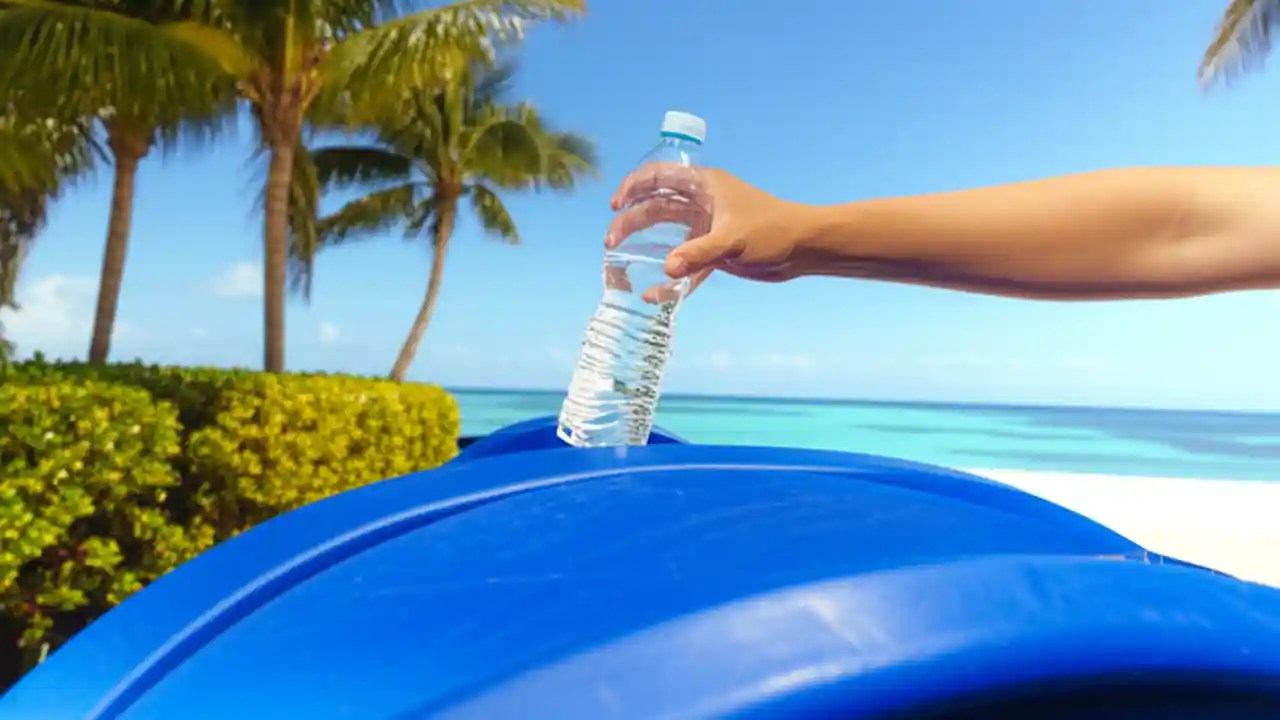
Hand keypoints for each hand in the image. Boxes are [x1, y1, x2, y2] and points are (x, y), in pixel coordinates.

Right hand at [605, 165, 812, 300]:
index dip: (633, 186)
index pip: (660, 176)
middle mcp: (703, 203)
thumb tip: (667, 269)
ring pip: (667, 234)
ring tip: (619, 262)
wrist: (804, 249)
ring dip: (644, 246)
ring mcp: (709, 227)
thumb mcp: (733, 240)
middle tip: (610, 242)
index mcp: (705, 186)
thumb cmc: (773, 231)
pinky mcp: (717, 251)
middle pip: (656, 207)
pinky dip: (673, 277)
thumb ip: (699, 254)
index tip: (615, 205)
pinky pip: (688, 263)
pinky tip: (656, 296)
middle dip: (631, 222)